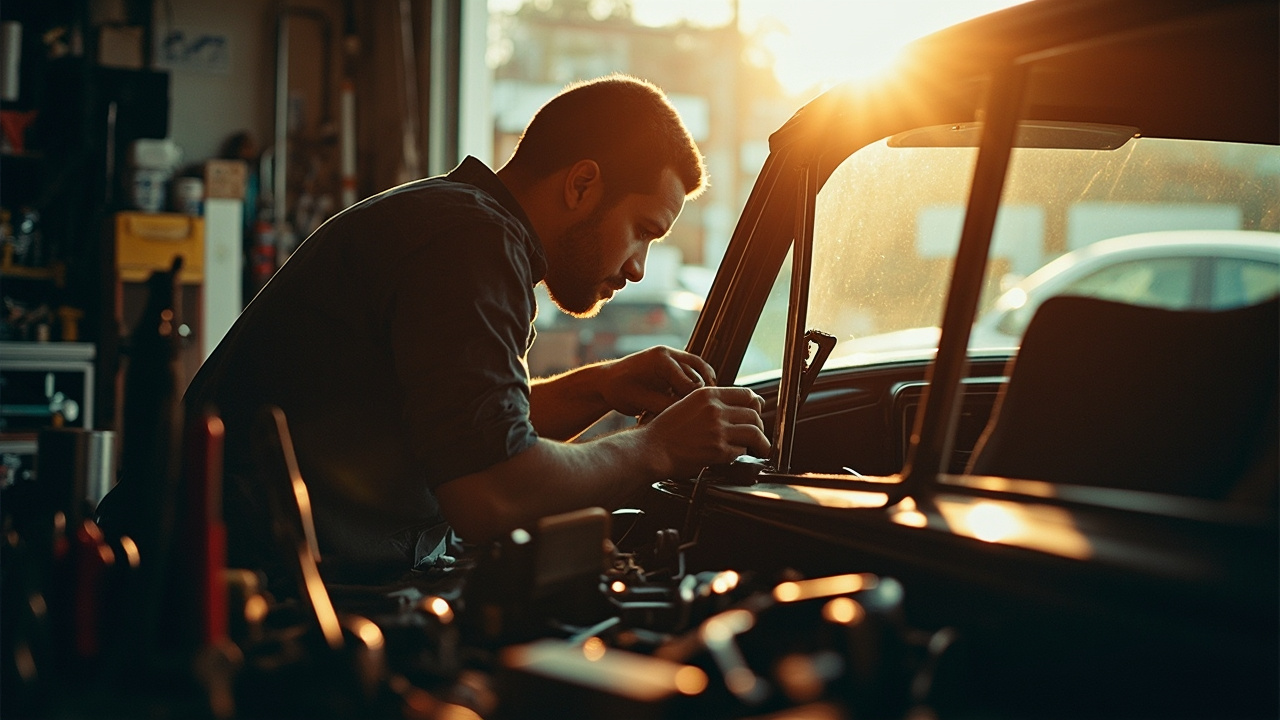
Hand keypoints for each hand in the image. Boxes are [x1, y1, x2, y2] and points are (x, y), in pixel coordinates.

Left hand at [599, 346, 716, 416]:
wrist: (607, 381)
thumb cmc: (619, 390)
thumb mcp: (640, 400)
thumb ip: (665, 405)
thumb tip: (688, 413)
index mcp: (661, 359)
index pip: (690, 382)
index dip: (694, 403)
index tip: (695, 420)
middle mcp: (670, 354)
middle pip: (700, 375)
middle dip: (702, 396)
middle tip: (704, 415)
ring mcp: (673, 358)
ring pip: (701, 373)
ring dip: (702, 391)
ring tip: (703, 409)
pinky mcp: (674, 366)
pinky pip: (694, 375)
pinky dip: (696, 388)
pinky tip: (695, 404)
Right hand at [639, 386, 770, 477]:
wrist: (651, 449)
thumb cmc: (666, 430)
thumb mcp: (687, 404)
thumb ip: (711, 403)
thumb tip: (735, 406)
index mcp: (707, 395)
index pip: (746, 394)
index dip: (756, 405)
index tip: (758, 413)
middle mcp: (715, 409)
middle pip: (754, 414)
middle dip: (759, 426)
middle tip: (758, 435)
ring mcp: (718, 430)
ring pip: (754, 432)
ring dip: (760, 443)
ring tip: (761, 448)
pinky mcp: (718, 450)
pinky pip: (741, 451)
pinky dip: (741, 454)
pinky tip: (734, 455)